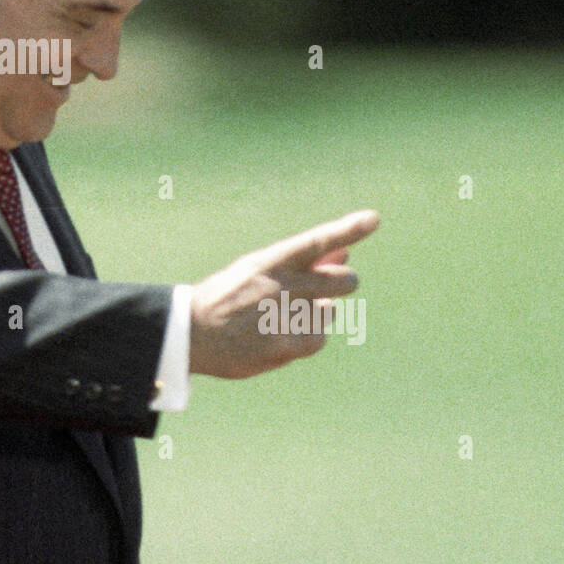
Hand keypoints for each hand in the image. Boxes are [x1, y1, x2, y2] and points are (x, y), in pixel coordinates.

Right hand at [188, 209, 379, 378]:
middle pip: (342, 281)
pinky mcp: (284, 344)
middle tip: (323, 291)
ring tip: (281, 318)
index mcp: (271, 260)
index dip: (347, 230)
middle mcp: (281, 285)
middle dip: (341, 283)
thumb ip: (303, 264)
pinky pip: (318, 339)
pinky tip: (284, 336)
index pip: (316, 241)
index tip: (373, 219)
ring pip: (329, 313)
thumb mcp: (257, 270)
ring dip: (315, 315)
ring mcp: (283, 315)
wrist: (191, 331)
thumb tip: (344, 255)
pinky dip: (308, 338)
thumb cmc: (228, 295)